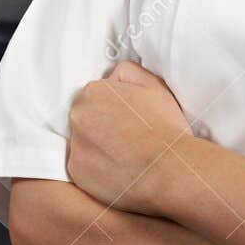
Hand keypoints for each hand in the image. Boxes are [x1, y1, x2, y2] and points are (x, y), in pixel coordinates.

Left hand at [66, 61, 190, 214]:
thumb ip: (128, 72)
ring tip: (124, 155)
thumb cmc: (165, 129)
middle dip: (102, 126)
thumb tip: (113, 77)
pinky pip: (83, 168)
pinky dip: (97, 170)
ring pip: (83, 143)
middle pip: (85, 119)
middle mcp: (78, 116)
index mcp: (92, 92)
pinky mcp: (77, 172)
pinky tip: (118, 169)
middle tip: (126, 137)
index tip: (126, 119)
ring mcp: (75, 145)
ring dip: (98, 148)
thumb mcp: (154, 85)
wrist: (169, 169)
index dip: (113, 108)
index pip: (95, 96)